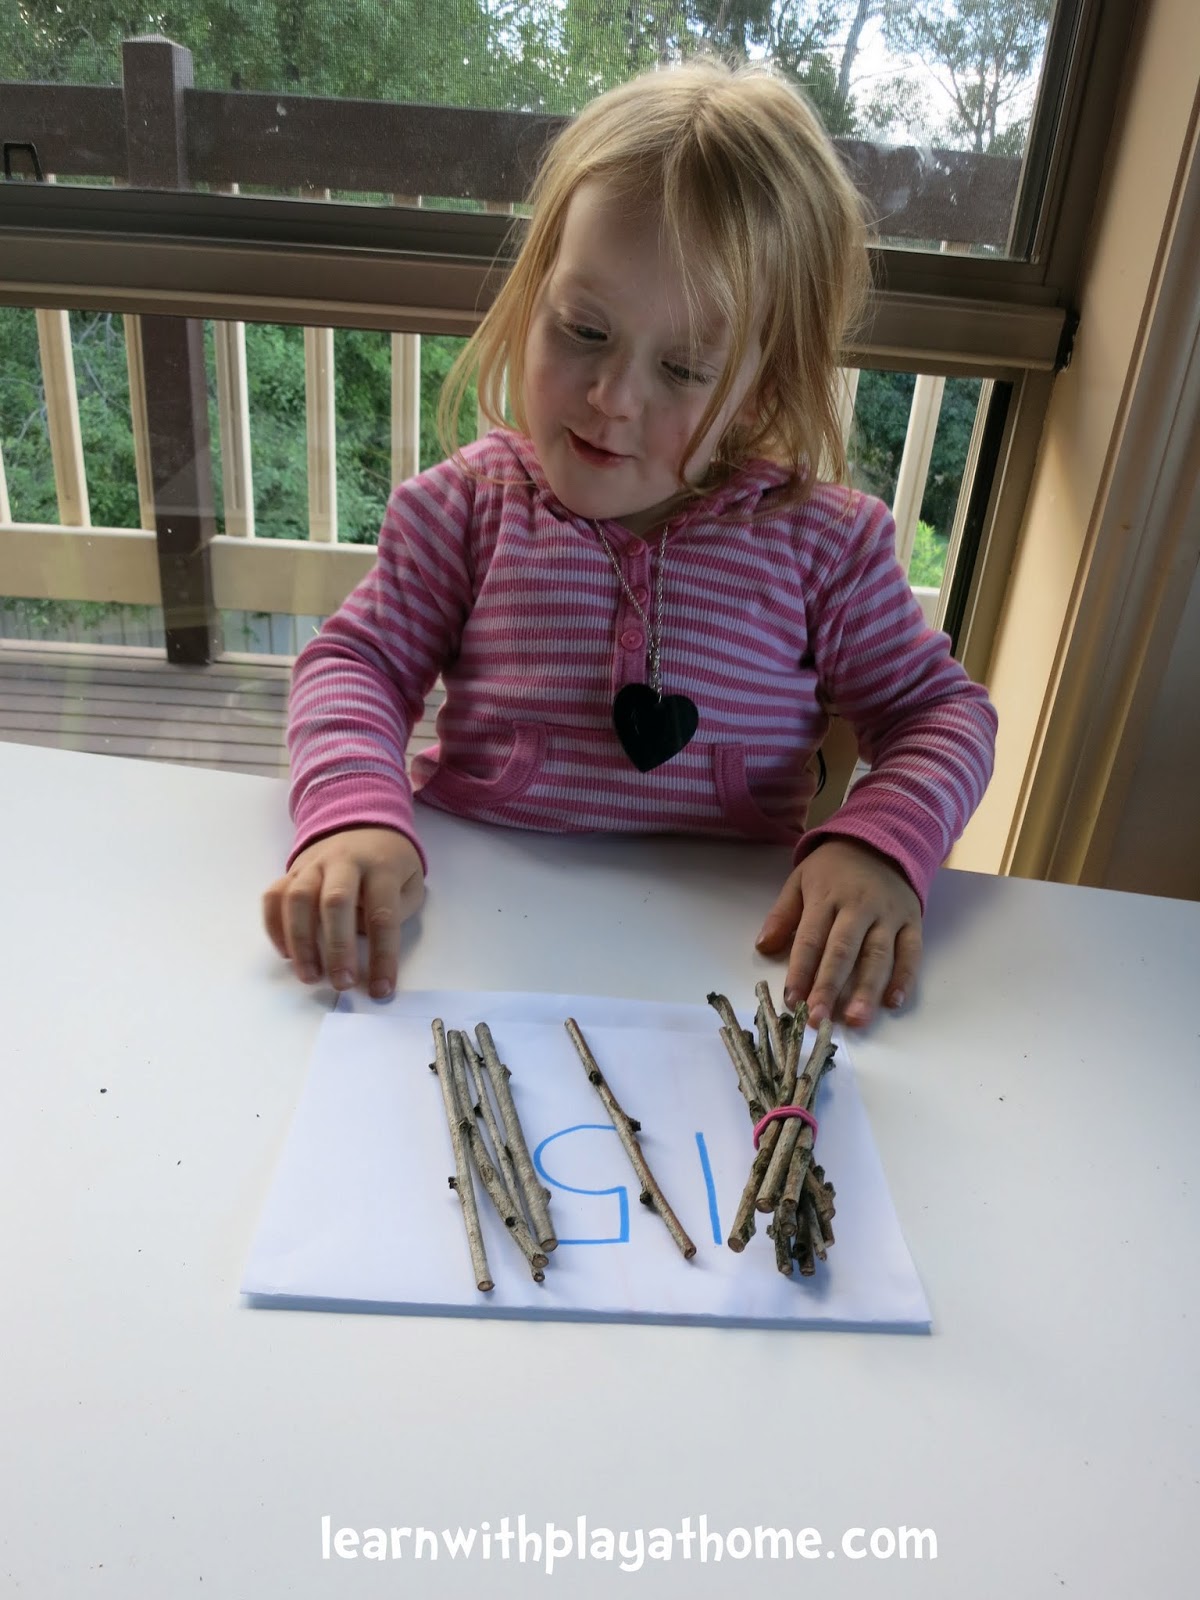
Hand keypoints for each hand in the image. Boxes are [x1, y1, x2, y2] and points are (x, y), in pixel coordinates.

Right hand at [262, 827, 424, 998]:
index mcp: (381, 867)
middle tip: (341, 983)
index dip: (382, 956)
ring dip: (301, 941)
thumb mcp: (412, 881)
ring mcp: (313, 863)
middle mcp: (344, 861)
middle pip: (335, 902)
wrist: (361, 820)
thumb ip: (396, 911)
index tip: (380, 990)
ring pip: (298, 898)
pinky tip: (286, 953)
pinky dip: (275, 926)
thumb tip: (361, 940)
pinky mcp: (292, 870)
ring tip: (310, 976)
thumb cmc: (391, 862)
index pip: (382, 915)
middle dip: (337, 948)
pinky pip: (274, 896)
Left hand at [755, 839, 921, 1027]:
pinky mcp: (912, 921)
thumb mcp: (800, 880)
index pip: (810, 939)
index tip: (791, 1001)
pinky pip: (911, 952)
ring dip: (866, 990)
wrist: (881, 840)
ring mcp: (888, 915)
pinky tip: (893, 1003)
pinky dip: (905, 978)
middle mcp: (859, 907)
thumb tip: (764, 947)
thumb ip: (782, 914)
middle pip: (843, 951)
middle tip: (819, 1019)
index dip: (800, 971)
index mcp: (826, 897)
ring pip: (878, 956)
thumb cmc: (833, 869)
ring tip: (856, 1020)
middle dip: (829, 987)